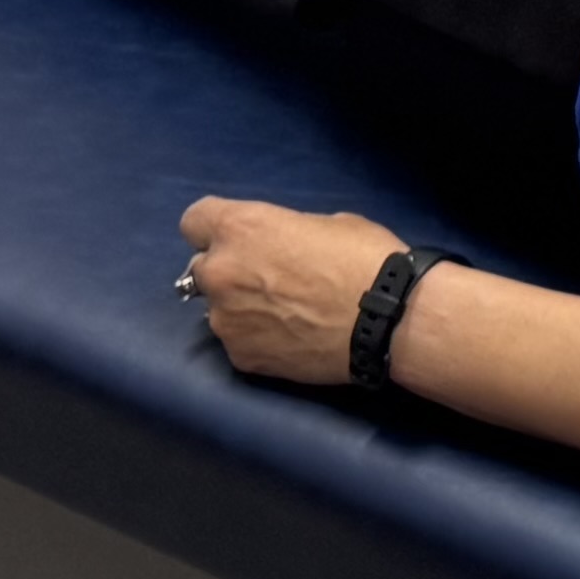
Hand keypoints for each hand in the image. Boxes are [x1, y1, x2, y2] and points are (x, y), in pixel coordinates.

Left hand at [176, 195, 406, 387]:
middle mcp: (220, 273)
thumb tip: (279, 250)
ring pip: (219, 309)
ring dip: (241, 307)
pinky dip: (257, 338)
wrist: (386, 320)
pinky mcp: (241, 358)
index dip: (216, 227)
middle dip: (228, 270)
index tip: (240, 238)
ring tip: (284, 316)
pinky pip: (239, 341)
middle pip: (202, 268)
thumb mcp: (324, 223)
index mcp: (239, 229)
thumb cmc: (363, 258)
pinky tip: (290, 339)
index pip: (194, 220)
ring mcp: (225, 321)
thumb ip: (283, 235)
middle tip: (266, 280)